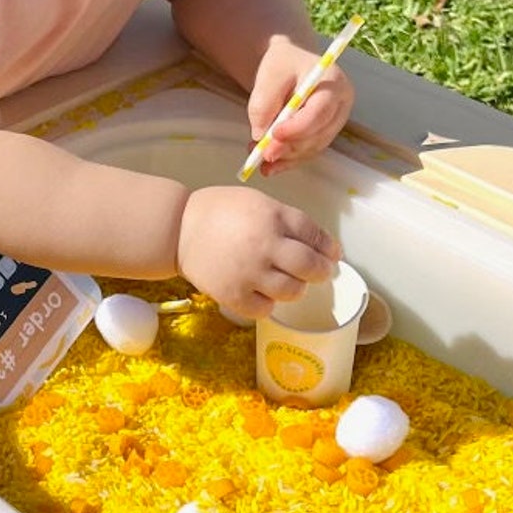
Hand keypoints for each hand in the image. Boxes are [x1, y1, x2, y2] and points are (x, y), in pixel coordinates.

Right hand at [175, 186, 340, 319]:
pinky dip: (269, 304)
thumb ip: (286, 220)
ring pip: (292, 291)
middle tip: (321, 273)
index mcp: (273, 217)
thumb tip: (318, 245)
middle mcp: (265, 245)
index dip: (328, 247)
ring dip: (295, 288)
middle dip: (322, 271)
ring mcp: (249, 273)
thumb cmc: (220, 212)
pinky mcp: (233, 295)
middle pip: (310, 267)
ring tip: (287, 283)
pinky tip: (262, 293)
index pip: (314, 235)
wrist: (179, 230)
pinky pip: (266, 309)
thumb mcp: (258, 202)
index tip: (332, 254)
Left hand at [247, 36, 354, 174]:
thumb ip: (263, 103)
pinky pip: (306, 154)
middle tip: (262, 153)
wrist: (287, 66)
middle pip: (318, 134)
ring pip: (311, 148)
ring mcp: (333, 123)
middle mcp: (340, 104)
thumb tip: (261, 136)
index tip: (274, 134)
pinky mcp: (323, 136)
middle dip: (289, 147)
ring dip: (284, 156)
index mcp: (333, 81)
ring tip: (258, 154)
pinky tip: (269, 167)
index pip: (320, 111)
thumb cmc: (281, 64)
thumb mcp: (268, 75)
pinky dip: (286, 162)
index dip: (298, 127)